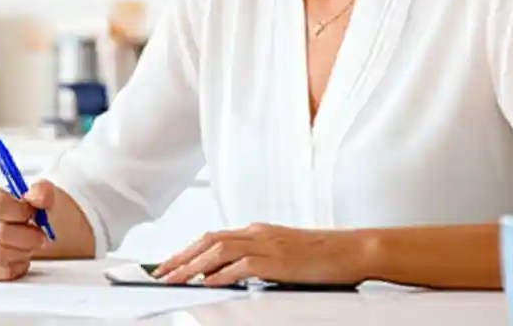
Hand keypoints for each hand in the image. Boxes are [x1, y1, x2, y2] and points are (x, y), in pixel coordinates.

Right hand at [0, 180, 55, 280]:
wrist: (33, 232)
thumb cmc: (33, 212)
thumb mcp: (43, 195)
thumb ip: (42, 192)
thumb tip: (36, 196)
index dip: (21, 212)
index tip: (35, 215)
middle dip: (27, 237)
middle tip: (40, 236)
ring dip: (22, 252)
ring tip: (30, 246)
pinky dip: (17, 267)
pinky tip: (21, 257)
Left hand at [151, 223, 367, 286]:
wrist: (352, 249)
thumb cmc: (322, 255)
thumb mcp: (283, 253)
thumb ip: (257, 259)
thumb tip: (227, 273)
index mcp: (257, 231)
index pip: (213, 237)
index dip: (187, 250)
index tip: (169, 263)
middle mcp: (257, 233)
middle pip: (208, 240)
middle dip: (180, 257)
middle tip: (159, 272)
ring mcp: (267, 245)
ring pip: (218, 250)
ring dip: (192, 265)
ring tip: (174, 279)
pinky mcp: (278, 260)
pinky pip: (242, 265)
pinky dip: (221, 273)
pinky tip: (207, 282)